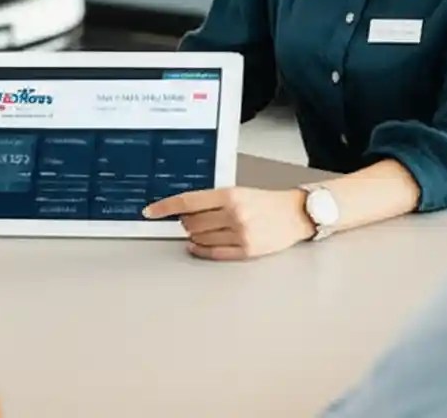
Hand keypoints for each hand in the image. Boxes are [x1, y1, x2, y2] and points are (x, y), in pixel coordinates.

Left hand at [143, 187, 314, 260]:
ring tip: (203, 230)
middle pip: (191, 222)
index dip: (165, 207)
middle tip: (189, 219)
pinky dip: (200, 250)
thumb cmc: (267, 202)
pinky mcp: (246, 251)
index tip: (150, 211)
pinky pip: (212, 253)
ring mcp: (240, 234)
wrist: (296, 214)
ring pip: (199, 238)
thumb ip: (214, 200)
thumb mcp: (240, 192)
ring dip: (194, 236)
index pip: (188, 201)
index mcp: (230, 195)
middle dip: (186, 222)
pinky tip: (196, 246)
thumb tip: (184, 212)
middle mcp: (234, 214)